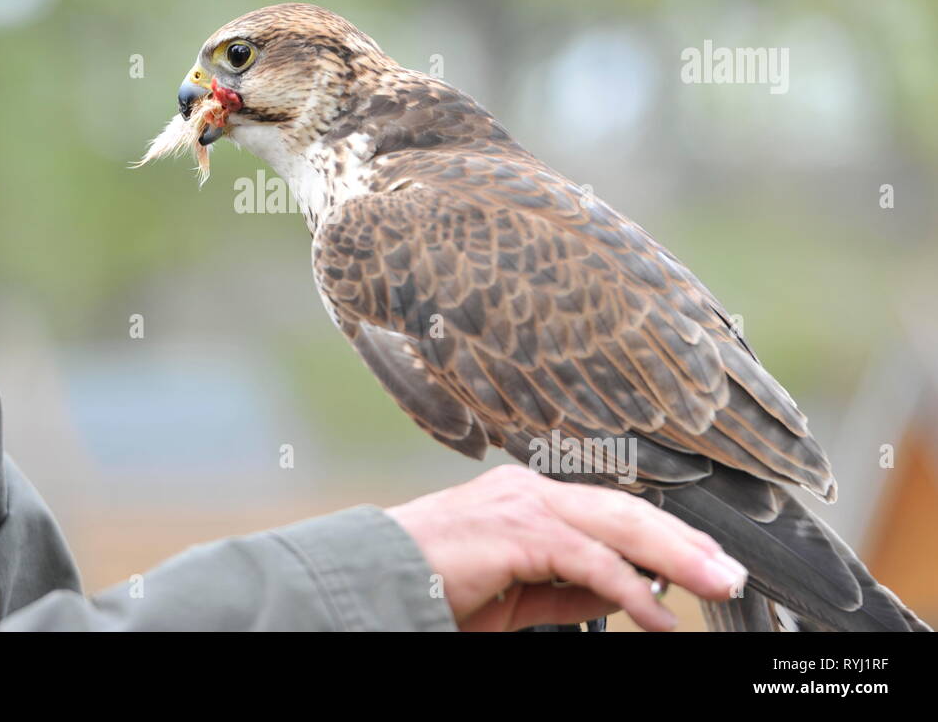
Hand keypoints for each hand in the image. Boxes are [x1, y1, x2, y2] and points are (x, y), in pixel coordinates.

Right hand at [385, 464, 748, 630]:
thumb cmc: (435, 587)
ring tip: (717, 584)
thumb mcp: (517, 595)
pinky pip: (588, 560)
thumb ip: (568, 589)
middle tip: (730, 571)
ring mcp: (523, 503)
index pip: (611, 510)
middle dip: (684, 541)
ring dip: (676, 557)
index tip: (704, 561)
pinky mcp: (516, 530)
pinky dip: (630, 588)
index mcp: (529, 497)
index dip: (664, 535)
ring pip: (618, 524)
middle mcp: (530, 489)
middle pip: (626, 509)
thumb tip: (630, 592)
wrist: (373, 580)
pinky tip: (659, 613)